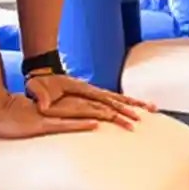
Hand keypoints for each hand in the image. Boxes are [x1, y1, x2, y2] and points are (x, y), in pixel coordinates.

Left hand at [25, 73, 154, 129]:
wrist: (39, 73)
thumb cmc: (39, 83)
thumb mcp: (36, 88)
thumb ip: (41, 96)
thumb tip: (43, 106)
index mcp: (82, 89)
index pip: (104, 99)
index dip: (118, 107)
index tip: (131, 116)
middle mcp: (90, 89)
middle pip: (115, 98)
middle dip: (132, 106)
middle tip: (149, 113)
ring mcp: (91, 92)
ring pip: (116, 98)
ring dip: (133, 103)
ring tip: (152, 108)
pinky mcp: (90, 96)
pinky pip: (110, 100)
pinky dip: (124, 103)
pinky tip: (134, 108)